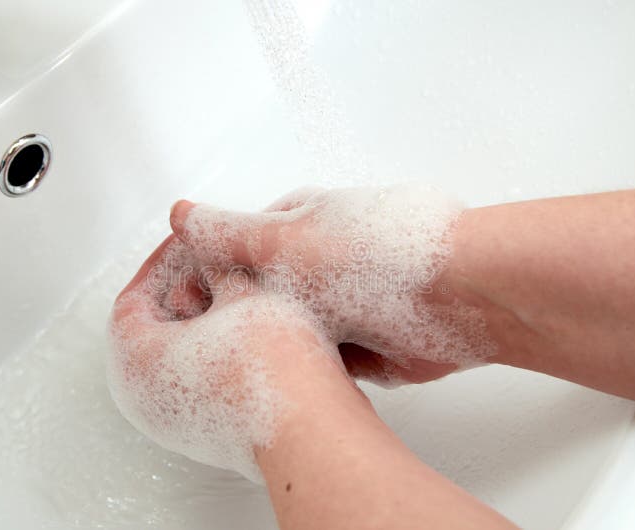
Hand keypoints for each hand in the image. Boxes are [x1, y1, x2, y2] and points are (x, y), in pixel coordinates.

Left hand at [107, 235, 357, 481]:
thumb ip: (216, 262)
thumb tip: (207, 248)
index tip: (190, 242)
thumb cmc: (271, 364)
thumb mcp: (242, 292)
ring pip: (174, 356)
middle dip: (183, 291)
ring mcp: (170, 425)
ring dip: (202, 321)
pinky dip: (212, 351)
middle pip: (151, 329)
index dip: (164, 262)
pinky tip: (246, 329)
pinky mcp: (203, 436)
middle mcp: (141, 401)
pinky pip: (194, 380)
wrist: (310, 430)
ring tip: (235, 293)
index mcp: (134, 362)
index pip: (133, 299)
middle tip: (212, 265)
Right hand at [169, 185, 495, 385]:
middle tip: (203, 346)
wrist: (458, 298)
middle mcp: (318, 263)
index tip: (176, 310)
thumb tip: (182, 213)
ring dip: (274, 347)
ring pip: (288, 333)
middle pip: (257, 296)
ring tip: (242, 367)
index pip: (231, 250)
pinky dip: (308, 370)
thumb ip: (228, 234)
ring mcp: (341, 305)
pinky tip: (291, 380)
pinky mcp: (364, 346)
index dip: (200, 280)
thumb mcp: (283, 241)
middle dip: (237, 319)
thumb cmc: (378, 254)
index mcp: (297, 225)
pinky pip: (320, 362)